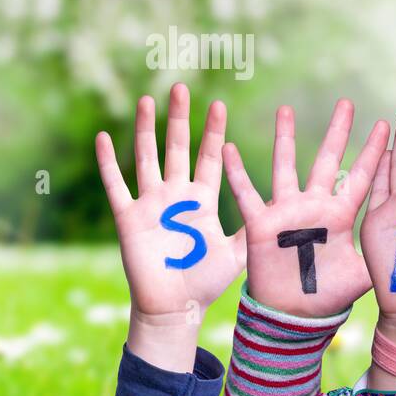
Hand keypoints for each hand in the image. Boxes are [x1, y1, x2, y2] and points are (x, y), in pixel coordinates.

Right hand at [95, 83, 244, 370]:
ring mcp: (151, 204)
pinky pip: (116, 185)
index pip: (210, 158)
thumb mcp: (240, 251)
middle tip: (181, 86)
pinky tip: (105, 136)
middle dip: (180, 119)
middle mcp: (176, 196)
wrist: (176, 308)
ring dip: (146, 129)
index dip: (214, 133)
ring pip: (147, 158)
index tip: (219, 105)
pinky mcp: (129, 219)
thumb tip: (291, 212)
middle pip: (177, 148)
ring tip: (148, 99)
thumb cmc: (207, 281)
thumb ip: (258, 228)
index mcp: (203, 200)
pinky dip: (109, 162)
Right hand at [222, 100, 388, 316]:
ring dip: (285, 138)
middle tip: (347, 102)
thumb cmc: (329, 295)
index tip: (386, 125)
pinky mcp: (260, 224)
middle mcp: (315, 207)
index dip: (373, 153)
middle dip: (338, 132)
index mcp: (341, 216)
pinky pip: (246, 194)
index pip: (361, 177)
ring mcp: (287, 212)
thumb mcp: (363, 274)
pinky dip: (236, 172)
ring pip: (286, 166)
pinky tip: (228, 147)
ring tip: (285, 109)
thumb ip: (383, 255)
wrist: (294, 316)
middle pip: (327, 160)